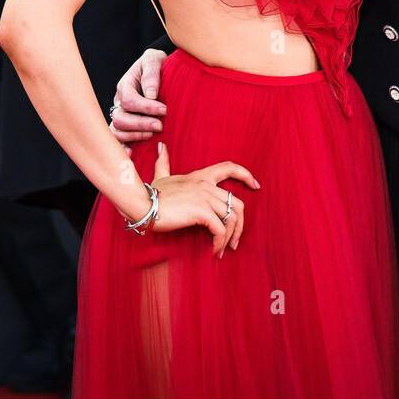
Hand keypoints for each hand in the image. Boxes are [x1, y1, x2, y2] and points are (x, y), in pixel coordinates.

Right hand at [109, 47, 166, 146]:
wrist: (159, 70)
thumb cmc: (157, 65)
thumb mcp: (154, 60)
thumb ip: (152, 73)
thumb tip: (151, 94)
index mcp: (125, 86)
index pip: (129, 100)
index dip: (146, 107)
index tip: (164, 109)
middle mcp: (119, 102)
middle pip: (121, 118)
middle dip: (141, 124)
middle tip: (160, 125)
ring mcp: (121, 115)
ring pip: (117, 131)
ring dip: (135, 135)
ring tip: (153, 134)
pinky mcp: (126, 127)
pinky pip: (118, 140)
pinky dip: (123, 148)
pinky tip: (132, 153)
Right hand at [149, 141, 259, 256]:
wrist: (142, 204)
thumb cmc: (151, 193)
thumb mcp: (161, 176)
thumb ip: (164, 162)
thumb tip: (162, 147)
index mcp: (201, 176)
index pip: (230, 167)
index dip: (246, 175)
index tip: (256, 185)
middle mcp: (207, 185)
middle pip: (237, 203)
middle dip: (240, 224)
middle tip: (235, 240)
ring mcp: (205, 197)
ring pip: (232, 218)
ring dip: (231, 237)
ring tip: (224, 249)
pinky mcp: (201, 212)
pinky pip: (220, 229)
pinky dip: (220, 243)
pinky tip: (214, 251)